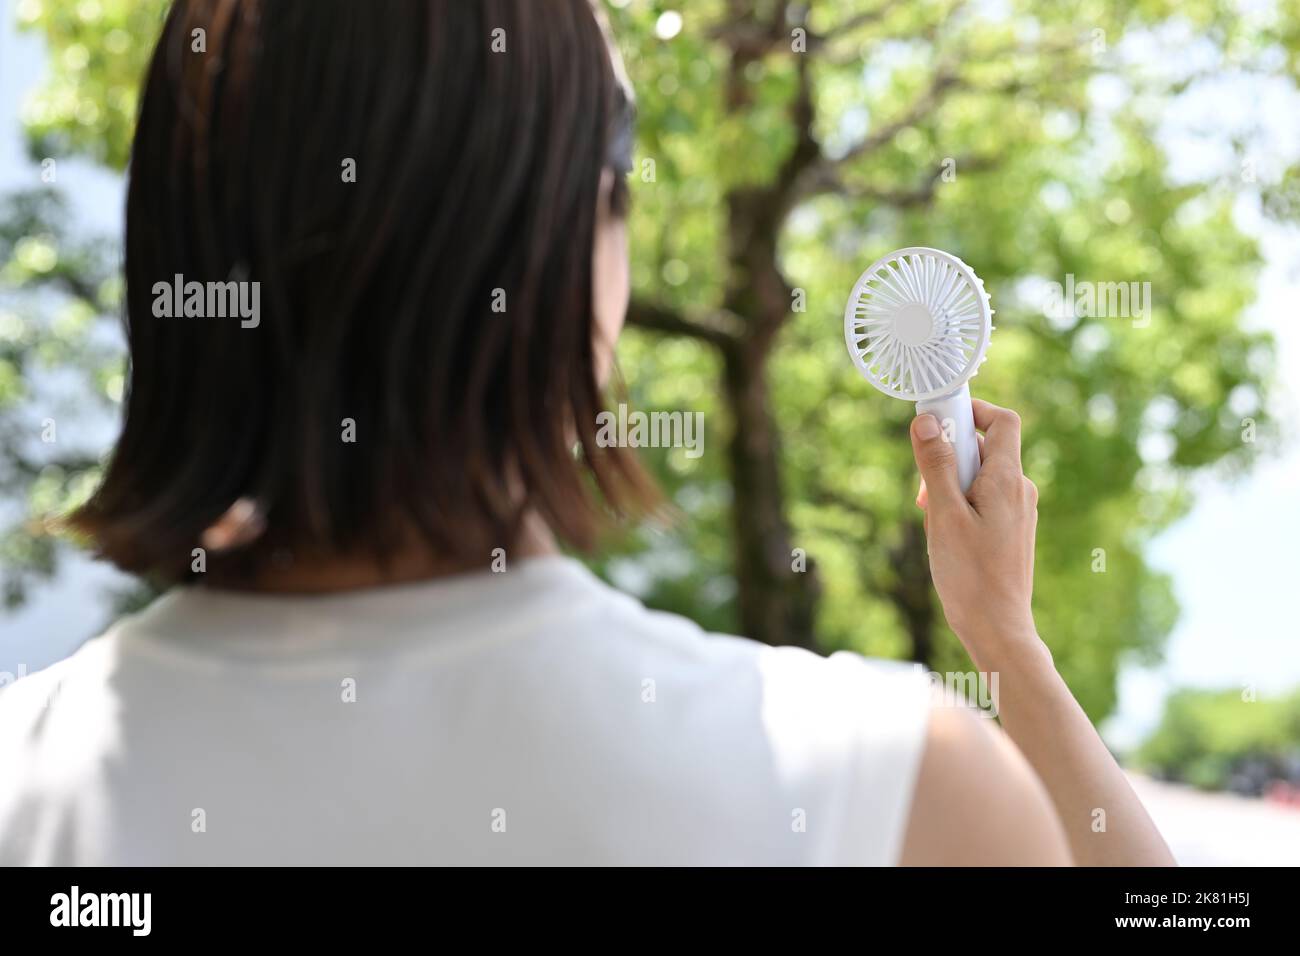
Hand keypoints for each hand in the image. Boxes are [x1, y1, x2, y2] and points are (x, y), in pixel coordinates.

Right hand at [910, 399, 1039, 666]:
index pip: (1003, 420)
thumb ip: (935, 465)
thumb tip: (927, 421)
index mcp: (1007, 480)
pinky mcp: (1011, 530)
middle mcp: (1019, 490)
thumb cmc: (970, 575)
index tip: (939, 419)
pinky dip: (961, 504)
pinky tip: (947, 536)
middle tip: (924, 489)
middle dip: (949, 457)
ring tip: (934, 520)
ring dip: (951, 485)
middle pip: (985, 449)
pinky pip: (984, 499)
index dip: (973, 410)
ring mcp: (1018, 511)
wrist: (997, 628)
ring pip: (980, 477)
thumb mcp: (943, 515)